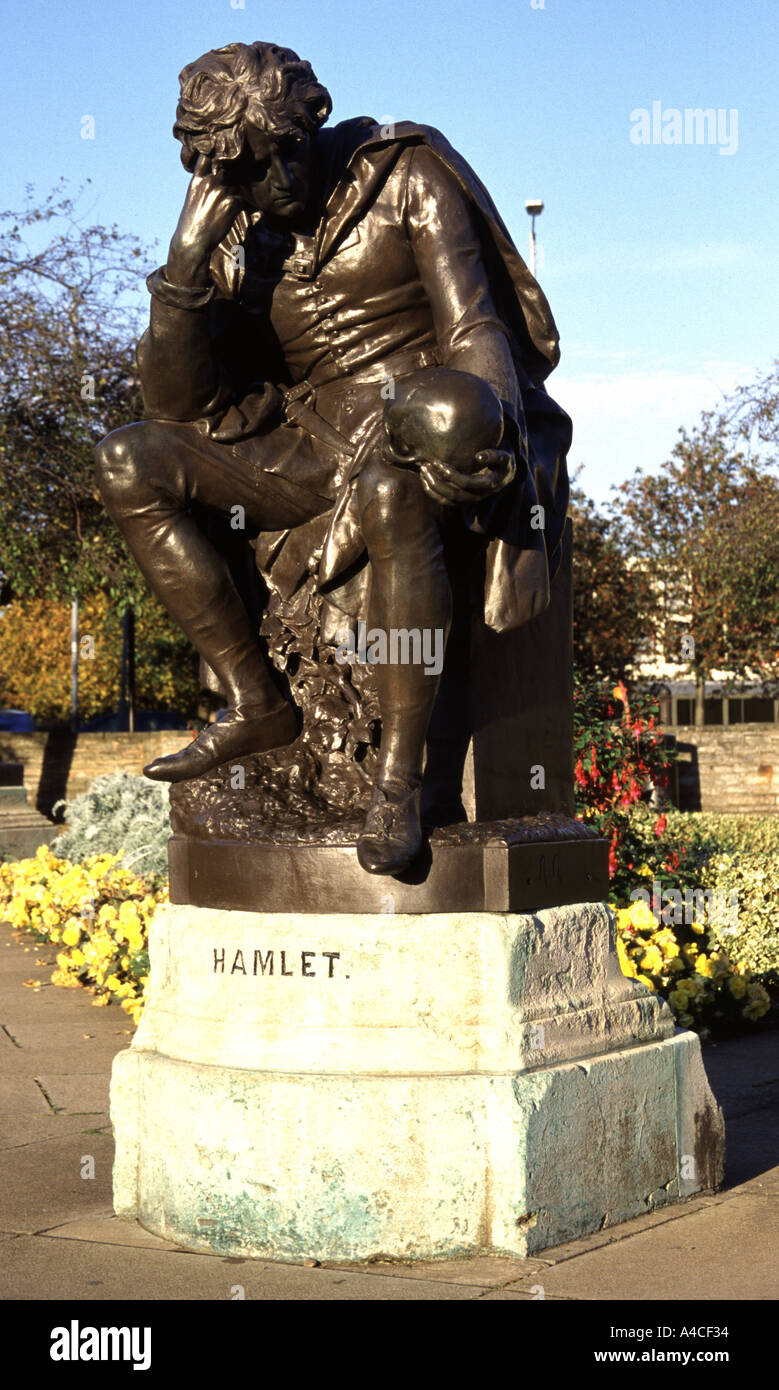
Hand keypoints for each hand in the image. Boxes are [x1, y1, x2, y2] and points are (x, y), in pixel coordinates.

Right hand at [166, 156, 244, 286]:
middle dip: (229, 179)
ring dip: (235, 196)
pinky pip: (241, 200)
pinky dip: (239, 207)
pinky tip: (229, 216)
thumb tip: (219, 179)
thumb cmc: (191, 223)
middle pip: (227, 172)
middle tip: (227, 192)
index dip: (215, 155)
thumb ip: (203, 184)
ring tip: (224, 209)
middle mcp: (209, 182)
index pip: (208, 156)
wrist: (192, 241)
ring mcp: (221, 192)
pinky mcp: (231, 204)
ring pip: (236, 187)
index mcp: (197, 179)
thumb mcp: (193, 197)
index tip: (220, 158)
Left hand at [420, 448, 516, 506]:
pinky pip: (444, 502)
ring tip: (422, 471)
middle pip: (453, 494)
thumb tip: (478, 457)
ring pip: (447, 500)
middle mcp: (478, 496)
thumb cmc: (503, 462)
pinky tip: (424, 479)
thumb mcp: (504, 457)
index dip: (450, 474)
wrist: (505, 474)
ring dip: (432, 488)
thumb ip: (494, 456)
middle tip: (424, 466)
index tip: (437, 462)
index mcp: (488, 486)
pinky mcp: (462, 501)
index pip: (466, 483)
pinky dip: (433, 493)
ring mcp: (469, 500)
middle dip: (437, 481)